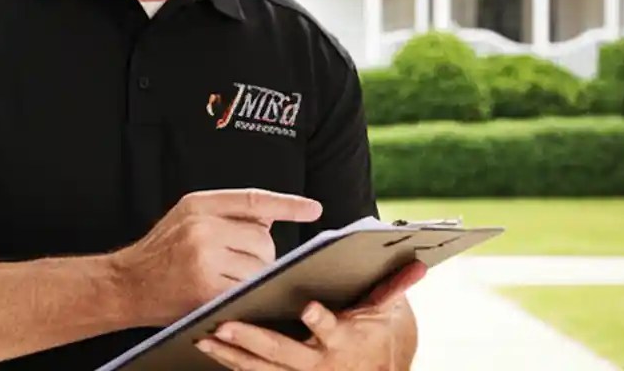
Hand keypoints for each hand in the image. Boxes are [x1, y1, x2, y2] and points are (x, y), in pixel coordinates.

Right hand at [109, 189, 322, 327]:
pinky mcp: (207, 287)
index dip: (287, 204)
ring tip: (227, 279)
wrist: (125, 285)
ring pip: (259, 266)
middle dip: (259, 254)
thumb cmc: (159, 254)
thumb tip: (271, 214)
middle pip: (262, 239)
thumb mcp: (185, 218)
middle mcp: (201, 226)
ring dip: (254, 276)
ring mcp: (204, 257)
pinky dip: (247, 293)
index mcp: (198, 204)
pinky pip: (247, 288)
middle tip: (236, 264)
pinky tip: (230, 293)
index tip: (313, 208)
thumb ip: (225, 214)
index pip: (252, 199)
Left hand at [195, 260, 426, 369]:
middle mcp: (319, 362)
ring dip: (231, 354)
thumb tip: (418, 263)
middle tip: (228, 323)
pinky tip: (207, 347)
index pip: (331, 329)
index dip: (321, 321)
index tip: (309, 308)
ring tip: (204, 335)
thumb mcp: (387, 312)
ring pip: (261, 368)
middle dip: (255, 339)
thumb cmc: (376, 333)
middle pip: (284, 353)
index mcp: (344, 340)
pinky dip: (231, 362)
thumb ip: (395, 288)